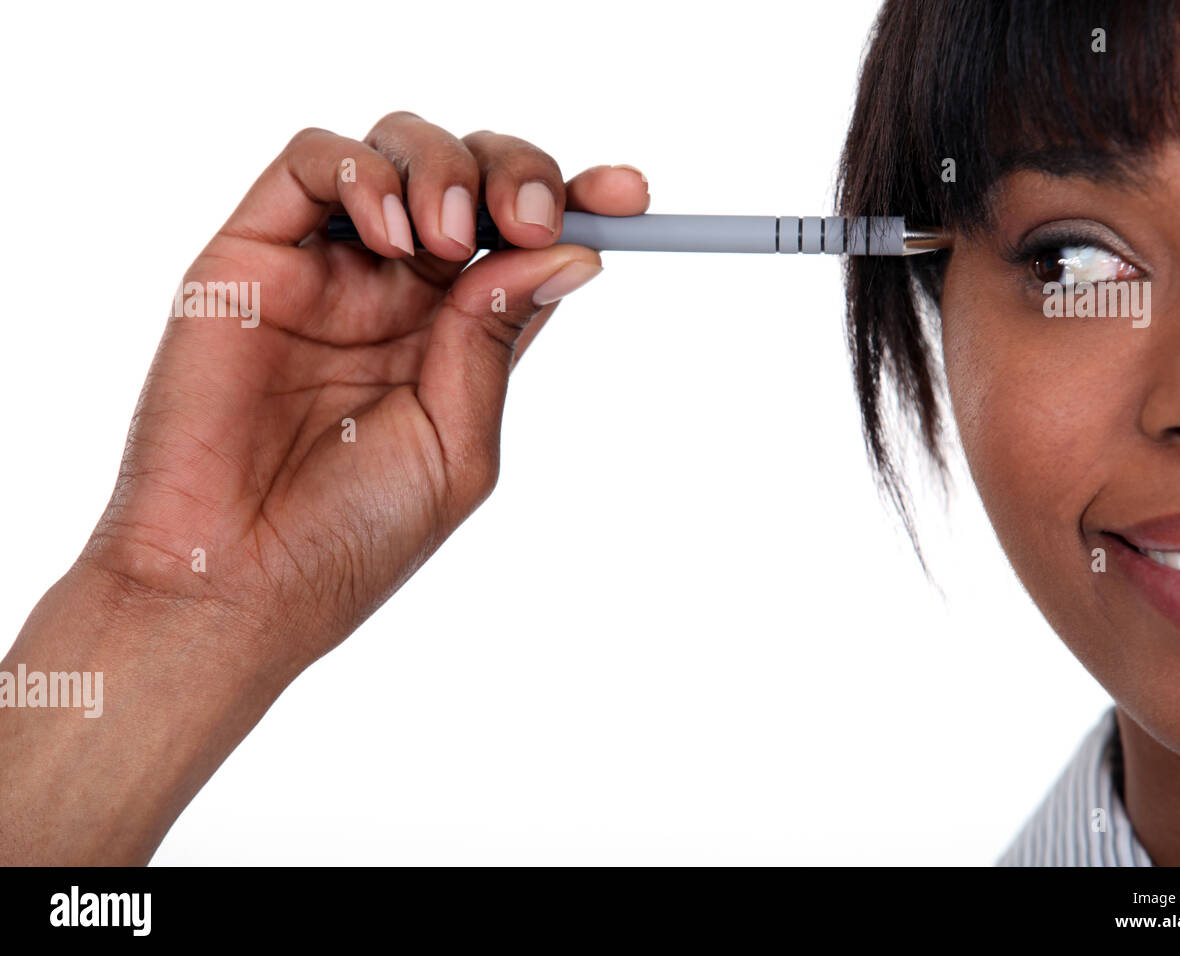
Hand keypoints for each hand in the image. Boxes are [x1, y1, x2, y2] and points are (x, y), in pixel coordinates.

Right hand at [83, 111, 647, 679]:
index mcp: (455, 338)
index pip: (525, 244)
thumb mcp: (458, 446)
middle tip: (531, 220)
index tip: (631, 197)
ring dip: (443, 167)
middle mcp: (396, 292)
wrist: (235, 586)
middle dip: (518, 172)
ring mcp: (326, 270)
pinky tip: (389, 236)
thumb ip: (495, 342)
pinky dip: (360, 171)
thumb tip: (574, 254)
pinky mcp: (250, 258)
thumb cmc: (350, 539)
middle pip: (472, 178)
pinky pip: (307, 163)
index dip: (580, 204)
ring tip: (449, 239)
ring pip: (396, 149)